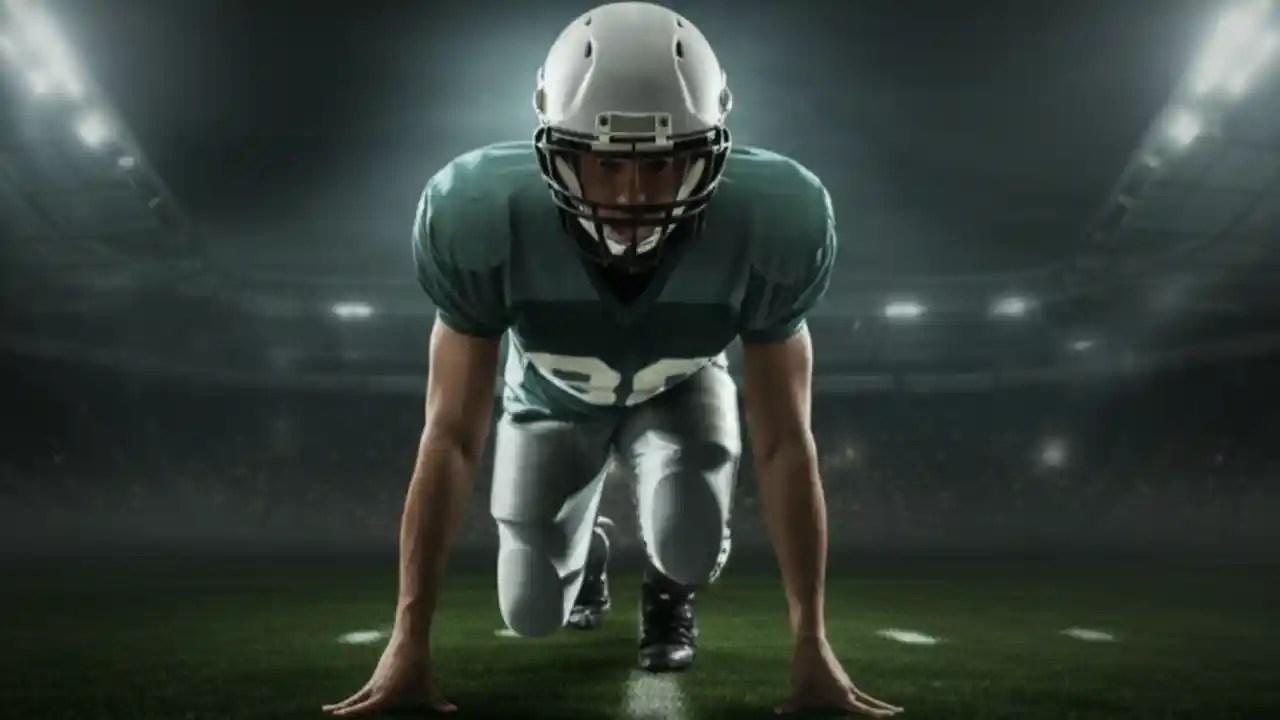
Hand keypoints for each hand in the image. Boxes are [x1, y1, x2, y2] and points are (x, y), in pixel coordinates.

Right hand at [322, 628, 454, 716]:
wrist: (410, 637)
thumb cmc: (420, 663)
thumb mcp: (429, 685)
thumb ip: (438, 702)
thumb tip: (453, 710)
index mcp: (385, 693)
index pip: (364, 707)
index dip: (351, 713)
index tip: (337, 716)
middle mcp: (376, 688)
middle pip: (355, 703)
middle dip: (342, 710)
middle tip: (326, 713)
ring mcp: (374, 681)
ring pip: (356, 696)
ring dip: (343, 704)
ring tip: (327, 710)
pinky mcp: (376, 676)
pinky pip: (362, 690)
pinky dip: (355, 697)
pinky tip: (350, 701)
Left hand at [775, 635, 902, 716]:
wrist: (811, 641)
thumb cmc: (805, 664)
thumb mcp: (798, 687)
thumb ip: (792, 703)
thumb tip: (778, 711)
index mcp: (842, 694)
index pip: (863, 708)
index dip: (877, 714)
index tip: (892, 716)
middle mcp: (848, 688)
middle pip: (869, 701)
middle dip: (884, 708)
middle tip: (901, 712)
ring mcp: (845, 682)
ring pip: (862, 696)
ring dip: (873, 703)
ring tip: (887, 710)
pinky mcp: (840, 677)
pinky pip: (854, 692)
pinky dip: (861, 698)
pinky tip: (857, 701)